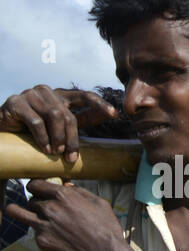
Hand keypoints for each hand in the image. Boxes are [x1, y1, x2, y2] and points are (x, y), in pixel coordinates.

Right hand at [0, 86, 119, 164]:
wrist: (3, 134)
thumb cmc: (34, 133)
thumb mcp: (58, 130)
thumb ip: (77, 128)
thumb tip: (104, 137)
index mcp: (61, 96)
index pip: (85, 96)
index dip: (100, 104)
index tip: (115, 114)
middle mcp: (47, 92)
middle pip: (68, 114)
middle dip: (73, 138)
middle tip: (71, 158)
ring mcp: (30, 94)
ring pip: (54, 116)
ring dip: (58, 138)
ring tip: (55, 153)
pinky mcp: (16, 102)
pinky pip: (36, 121)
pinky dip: (43, 137)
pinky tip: (44, 149)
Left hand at [6, 180, 127, 250]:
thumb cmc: (107, 229)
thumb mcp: (100, 204)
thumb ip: (80, 191)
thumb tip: (66, 185)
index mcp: (64, 196)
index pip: (35, 184)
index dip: (37, 187)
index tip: (39, 192)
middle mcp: (49, 208)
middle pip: (30, 200)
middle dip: (37, 203)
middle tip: (47, 211)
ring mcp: (43, 225)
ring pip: (18, 213)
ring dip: (24, 213)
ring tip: (32, 218)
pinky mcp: (42, 241)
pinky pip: (34, 233)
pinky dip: (42, 234)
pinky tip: (56, 238)